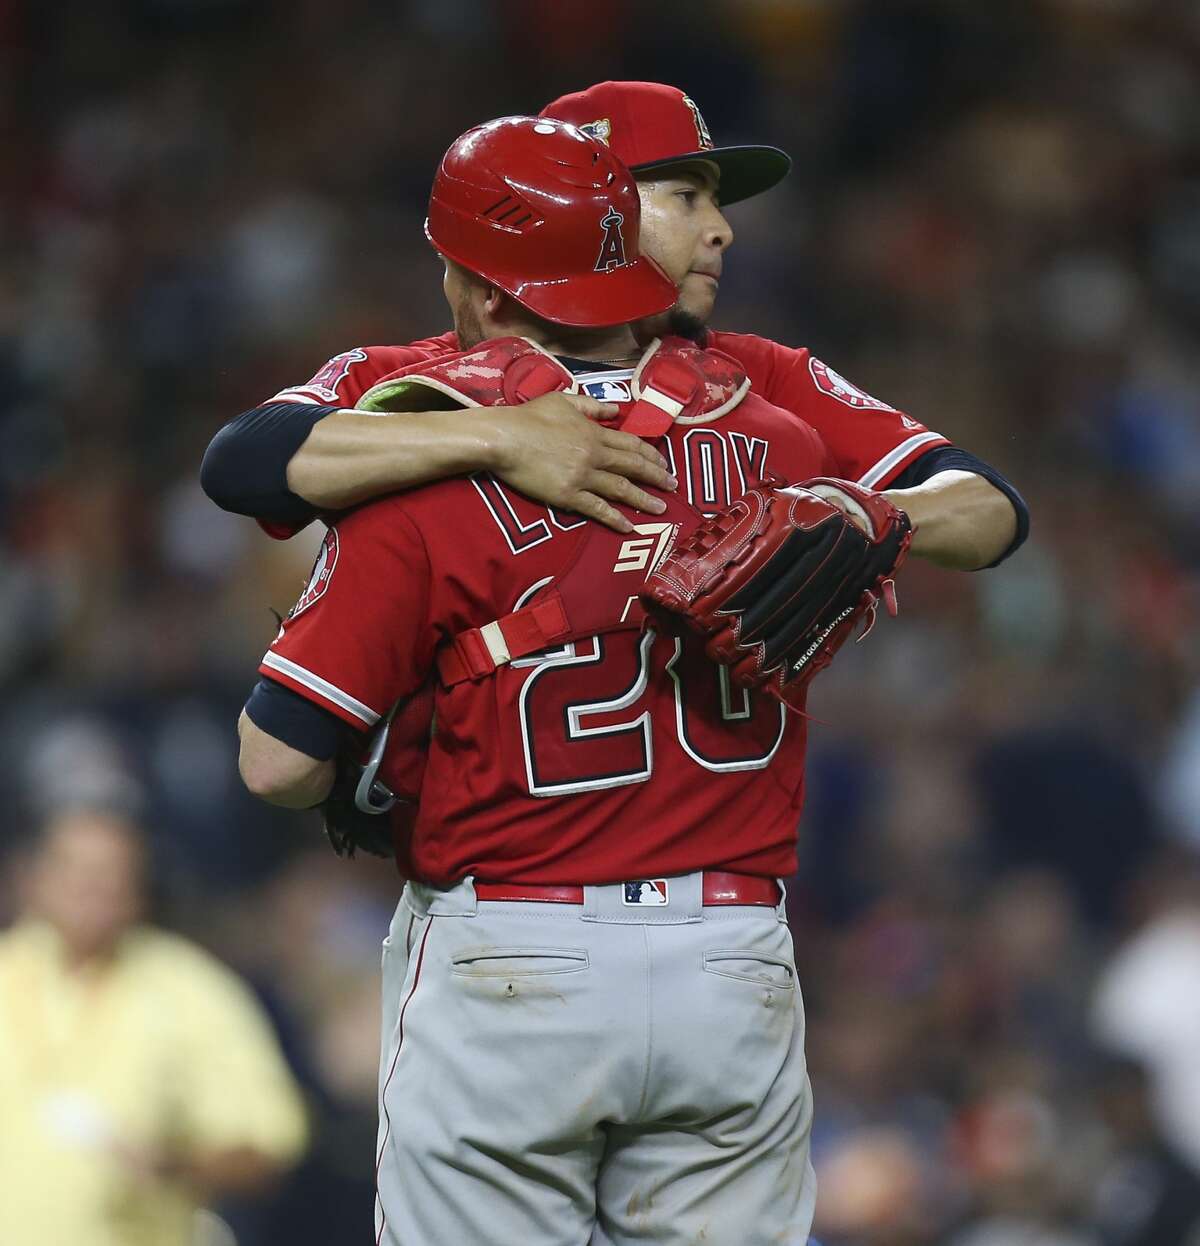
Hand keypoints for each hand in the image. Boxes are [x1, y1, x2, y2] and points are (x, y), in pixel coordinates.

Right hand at [481, 393, 676, 532]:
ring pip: (621, 489)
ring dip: (644, 499)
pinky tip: (629, 526)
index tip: (664, 464)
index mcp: (594, 432)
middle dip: (656, 477)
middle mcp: (595, 455)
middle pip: (633, 467)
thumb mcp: (563, 400)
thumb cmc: (529, 417)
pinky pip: (598, 509)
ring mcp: (583, 477)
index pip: (631, 444)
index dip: (651, 455)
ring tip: (661, 508)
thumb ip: (592, 406)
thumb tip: (615, 410)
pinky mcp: (568, 496)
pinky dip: (616, 519)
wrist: (504, 438)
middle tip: (673, 487)